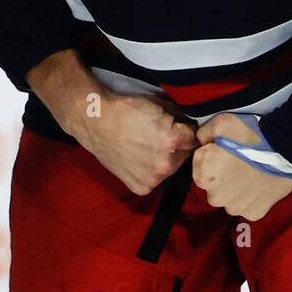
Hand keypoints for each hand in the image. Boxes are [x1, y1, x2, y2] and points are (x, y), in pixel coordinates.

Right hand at [71, 91, 197, 195]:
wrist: (96, 122)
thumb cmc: (126, 110)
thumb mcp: (159, 104)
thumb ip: (180, 117)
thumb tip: (192, 125)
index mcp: (172, 141)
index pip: (194, 138)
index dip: (185, 130)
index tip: (177, 127)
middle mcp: (165, 164)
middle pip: (186, 156)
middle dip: (179, 147)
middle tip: (160, 137)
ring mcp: (153, 179)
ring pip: (172, 169)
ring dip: (166, 160)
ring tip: (148, 148)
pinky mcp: (142, 187)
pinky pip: (156, 179)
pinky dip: (152, 170)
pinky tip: (139, 158)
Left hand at [192, 113, 291, 220]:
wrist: (286, 149)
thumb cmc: (252, 134)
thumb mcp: (220, 122)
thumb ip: (203, 134)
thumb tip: (201, 143)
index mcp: (203, 174)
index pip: (199, 166)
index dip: (211, 156)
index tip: (225, 150)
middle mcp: (215, 196)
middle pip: (213, 185)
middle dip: (221, 175)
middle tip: (239, 161)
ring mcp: (235, 208)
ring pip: (229, 198)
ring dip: (235, 188)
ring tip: (251, 172)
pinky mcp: (253, 213)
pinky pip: (247, 205)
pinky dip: (251, 197)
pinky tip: (259, 182)